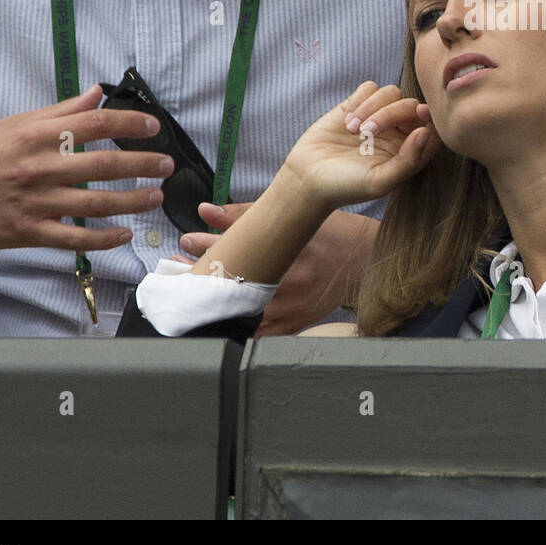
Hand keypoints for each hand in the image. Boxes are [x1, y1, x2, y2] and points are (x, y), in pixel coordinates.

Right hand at [0, 85, 174, 251]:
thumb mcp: (14, 124)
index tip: (154, 126)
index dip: (130, 123)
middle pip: (104, 164)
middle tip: (167, 165)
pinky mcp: (28, 232)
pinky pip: (75, 239)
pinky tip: (125, 233)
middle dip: (143, 164)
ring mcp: (34, 202)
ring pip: (96, 203)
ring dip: (133, 200)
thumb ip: (60, 112)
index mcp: (36, 135)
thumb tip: (97, 93)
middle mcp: (39, 167)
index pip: (95, 123)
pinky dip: (104, 238)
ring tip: (156, 196)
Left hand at [175, 203, 376, 336]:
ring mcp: (291, 309)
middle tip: (179, 268)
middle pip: (231, 282)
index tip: (186, 242)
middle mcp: (289, 282)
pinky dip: (233, 323)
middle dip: (199, 274)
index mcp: (289, 251)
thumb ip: (248, 214)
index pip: (236, 250)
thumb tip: (205, 211)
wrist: (366, 262)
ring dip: (209, 301)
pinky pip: (255, 332)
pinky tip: (216, 315)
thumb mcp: (298, 216)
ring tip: (189, 291)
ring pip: (237, 311)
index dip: (205, 247)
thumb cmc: (333, 233)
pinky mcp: (294, 326)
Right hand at [281, 81, 439, 208]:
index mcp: (408, 152)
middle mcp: (397, 132)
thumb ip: (408, 160)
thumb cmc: (346, 186)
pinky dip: (360, 100)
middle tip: (366, 133)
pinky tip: (346, 121)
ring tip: (352, 130)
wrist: (307, 179)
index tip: (420, 114)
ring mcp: (376, 117)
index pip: (431, 127)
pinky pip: (369, 88)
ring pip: (391, 92)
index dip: (431, 117)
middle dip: (390, 114)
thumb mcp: (380, 181)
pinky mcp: (356, 106)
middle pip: (409, 105)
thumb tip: (427, 132)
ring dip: (372, 107)